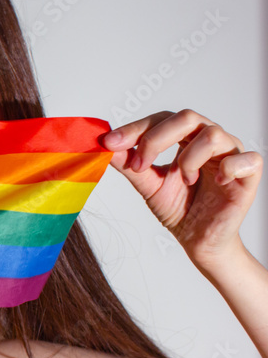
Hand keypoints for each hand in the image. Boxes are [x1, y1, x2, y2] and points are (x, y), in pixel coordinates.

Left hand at [101, 109, 261, 268]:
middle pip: (187, 117)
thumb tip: (106, 146)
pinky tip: (214, 182)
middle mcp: (209, 140)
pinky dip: (226, 169)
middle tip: (140, 164)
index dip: (136, 129)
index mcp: (185, 139)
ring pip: (212, 135)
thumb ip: (130, 165)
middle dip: (156, 139)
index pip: (161, 119)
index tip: (110, 143)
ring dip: (189, 159)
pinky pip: (246, 159)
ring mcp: (231, 155)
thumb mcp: (147, 185)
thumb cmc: (178, 209)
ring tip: (185, 180)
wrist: (198, 240)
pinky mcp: (249, 174)